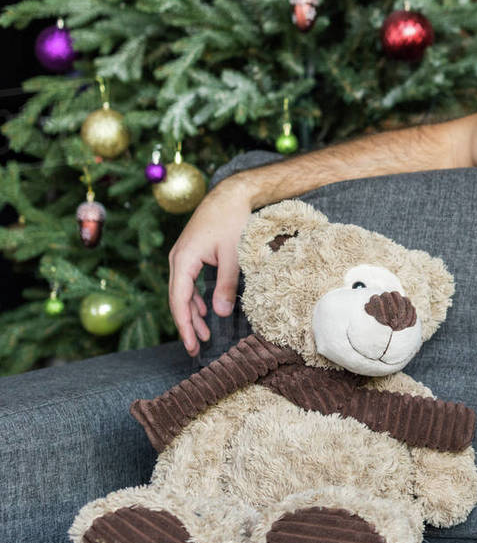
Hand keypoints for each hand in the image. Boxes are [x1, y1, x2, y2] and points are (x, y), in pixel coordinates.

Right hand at [167, 179, 252, 356]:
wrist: (231, 194)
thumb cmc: (233, 221)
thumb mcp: (233, 255)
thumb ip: (225, 285)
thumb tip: (220, 314)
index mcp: (184, 259)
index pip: (179, 300)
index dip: (185, 325)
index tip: (193, 345)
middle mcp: (178, 259)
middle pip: (177, 299)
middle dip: (187, 324)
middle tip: (196, 348)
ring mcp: (183, 256)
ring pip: (183, 291)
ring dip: (192, 313)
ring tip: (203, 335)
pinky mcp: (192, 253)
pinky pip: (188, 282)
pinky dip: (195, 298)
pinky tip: (203, 310)